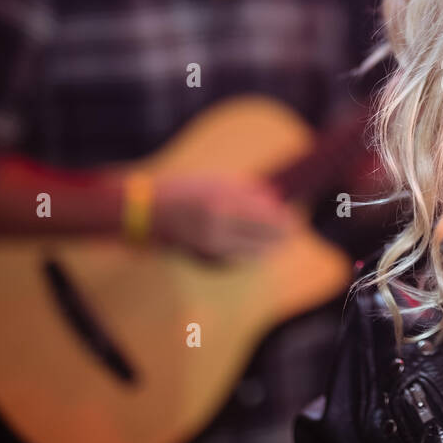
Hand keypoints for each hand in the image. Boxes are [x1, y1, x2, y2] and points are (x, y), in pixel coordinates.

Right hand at [149, 174, 296, 260]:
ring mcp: (210, 248)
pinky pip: (236, 261)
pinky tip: (259, 250)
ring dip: (269, 249)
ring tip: (280, 242)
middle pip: (263, 239)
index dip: (285, 220)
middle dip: (281, 236)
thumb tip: (277, 198)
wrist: (147, 212)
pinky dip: (250, 256)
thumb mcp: (218, 182)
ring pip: (252, 255)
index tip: (296, 217)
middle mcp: (217, 229)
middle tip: (293, 231)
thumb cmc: (185, 190)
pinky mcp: (205, 259)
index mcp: (221, 204)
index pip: (266, 218)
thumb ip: (249, 191)